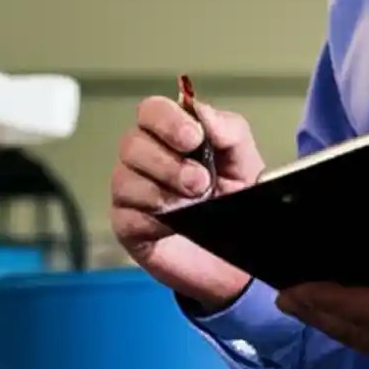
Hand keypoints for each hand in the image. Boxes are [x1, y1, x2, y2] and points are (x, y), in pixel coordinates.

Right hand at [111, 95, 263, 310]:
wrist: (236, 257)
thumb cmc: (235, 204)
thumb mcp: (243, 161)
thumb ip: (227, 131)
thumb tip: (202, 112)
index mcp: (170, 135)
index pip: (151, 111)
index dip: (168, 120)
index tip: (193, 137)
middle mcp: (144, 159)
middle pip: (132, 144)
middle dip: (169, 163)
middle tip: (201, 181)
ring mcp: (131, 192)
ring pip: (125, 179)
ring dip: (163, 192)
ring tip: (193, 204)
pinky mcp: (127, 226)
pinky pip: (127, 215)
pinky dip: (154, 220)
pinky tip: (176, 225)